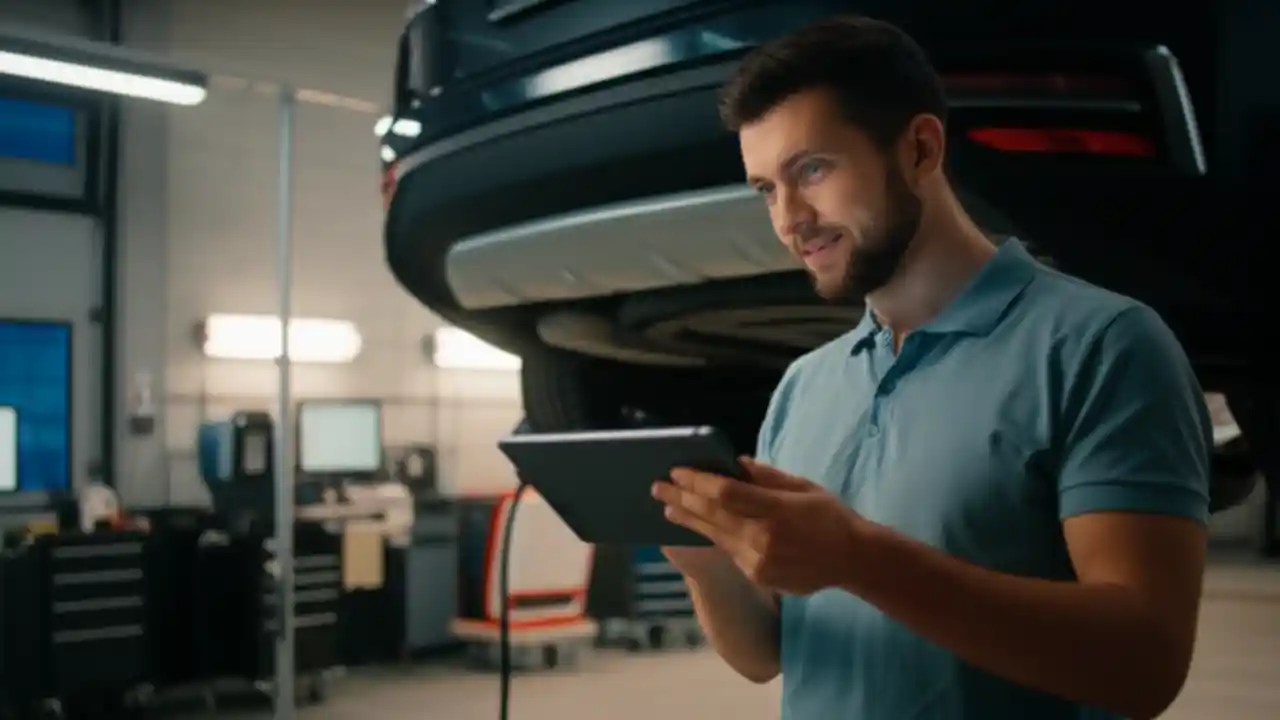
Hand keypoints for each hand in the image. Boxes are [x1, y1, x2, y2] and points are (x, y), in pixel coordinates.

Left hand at [652, 457, 865, 594]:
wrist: (852, 559)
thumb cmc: (829, 515)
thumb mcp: (801, 486)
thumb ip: (765, 476)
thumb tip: (733, 462)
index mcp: (776, 510)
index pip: (725, 493)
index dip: (697, 482)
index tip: (678, 471)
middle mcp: (763, 538)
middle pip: (712, 516)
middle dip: (681, 500)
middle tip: (658, 488)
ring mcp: (759, 562)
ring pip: (716, 537)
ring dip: (689, 521)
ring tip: (669, 509)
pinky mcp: (758, 576)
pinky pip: (730, 552)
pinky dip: (713, 537)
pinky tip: (698, 528)